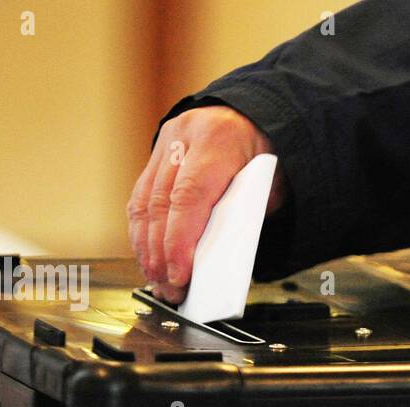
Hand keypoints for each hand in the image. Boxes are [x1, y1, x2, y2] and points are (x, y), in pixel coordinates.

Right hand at [127, 106, 285, 303]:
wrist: (257, 114)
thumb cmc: (266, 155)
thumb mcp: (268, 186)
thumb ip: (243, 217)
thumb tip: (214, 262)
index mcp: (219, 141)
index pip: (189, 197)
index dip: (179, 242)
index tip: (179, 275)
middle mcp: (185, 137)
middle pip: (161, 204)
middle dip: (161, 253)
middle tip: (169, 288)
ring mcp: (166, 142)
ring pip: (144, 201)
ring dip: (146, 247)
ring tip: (157, 279)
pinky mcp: (157, 153)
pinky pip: (141, 196)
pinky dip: (142, 230)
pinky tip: (148, 255)